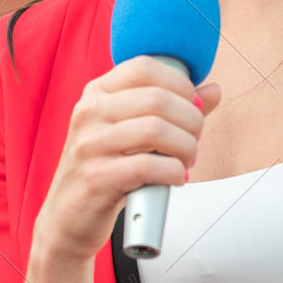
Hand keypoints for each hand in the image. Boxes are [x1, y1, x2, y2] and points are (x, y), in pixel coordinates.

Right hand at [31, 55, 221, 268]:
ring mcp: (89, 145)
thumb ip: (174, 110)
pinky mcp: (95, 178)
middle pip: (158, 99)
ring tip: (186, 161)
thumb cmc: (106, 169)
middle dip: (191, 121)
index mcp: (97, 93)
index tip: (193, 108)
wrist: (69, 216)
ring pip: (156, 130)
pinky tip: (175, 178)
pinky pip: (148, 167)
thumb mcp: (133, 132)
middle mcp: (89, 112)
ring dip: (186, 147)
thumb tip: (214, 91)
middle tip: (195, 141)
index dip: (180, 85)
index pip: (145, 67)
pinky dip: (173, 172)